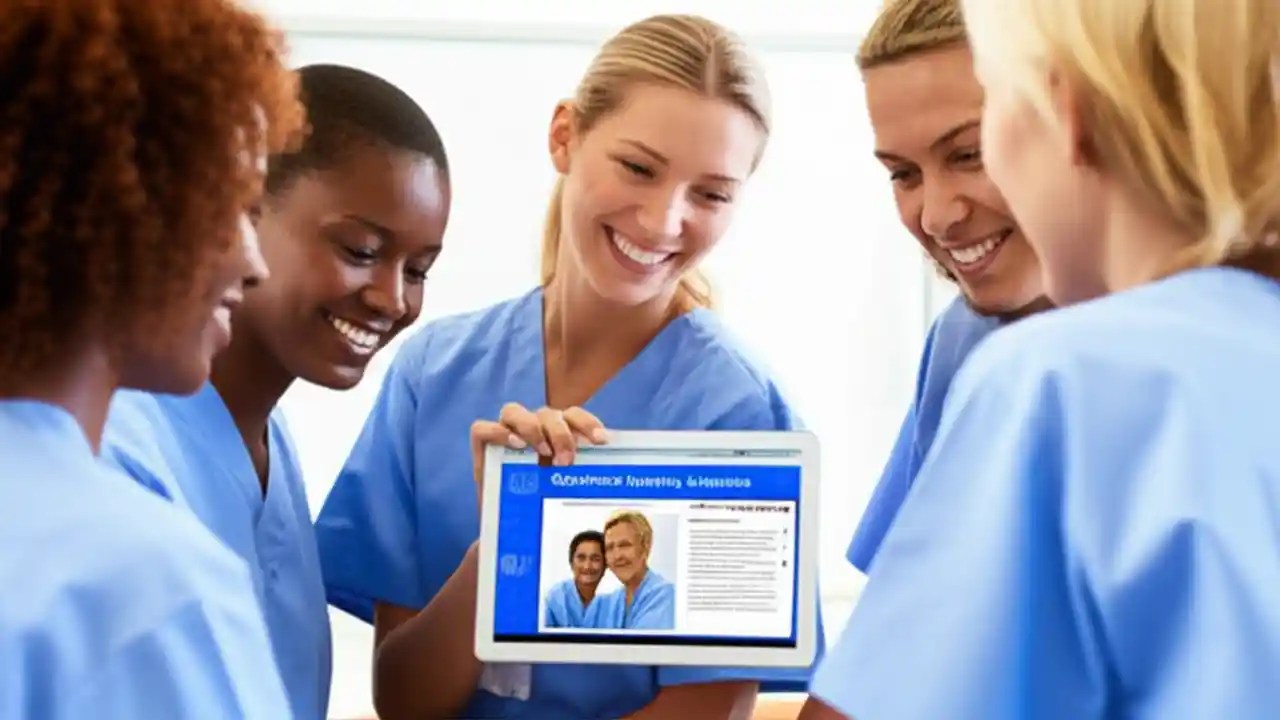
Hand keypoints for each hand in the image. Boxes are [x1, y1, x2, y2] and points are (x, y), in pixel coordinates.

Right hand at [469, 402, 608, 498]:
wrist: (505, 526)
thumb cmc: (538, 505)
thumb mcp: (563, 491)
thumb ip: (581, 480)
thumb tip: (615, 490)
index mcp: (554, 434)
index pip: (572, 415)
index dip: (587, 422)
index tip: (601, 440)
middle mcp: (532, 428)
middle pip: (547, 413)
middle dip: (560, 432)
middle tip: (567, 459)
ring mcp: (504, 432)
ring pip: (514, 411)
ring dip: (531, 428)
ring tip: (542, 451)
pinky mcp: (481, 444)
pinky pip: (483, 428)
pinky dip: (498, 432)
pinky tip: (515, 445)